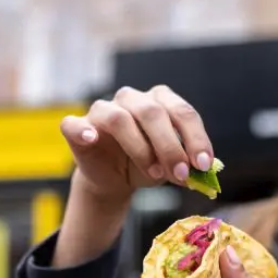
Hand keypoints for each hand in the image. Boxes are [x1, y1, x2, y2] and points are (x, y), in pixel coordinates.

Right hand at [61, 85, 213, 200]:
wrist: (116, 178)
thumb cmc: (149, 164)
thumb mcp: (173, 166)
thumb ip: (188, 164)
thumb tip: (204, 172)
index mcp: (161, 101)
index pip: (183, 112)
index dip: (196, 138)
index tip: (204, 165)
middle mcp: (133, 98)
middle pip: (153, 113)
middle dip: (171, 147)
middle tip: (181, 174)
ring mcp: (103, 109)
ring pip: (120, 118)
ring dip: (141, 148)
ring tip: (154, 173)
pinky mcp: (77, 126)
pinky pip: (74, 123)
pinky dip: (82, 130)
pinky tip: (91, 138)